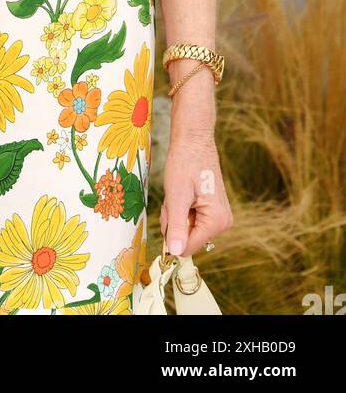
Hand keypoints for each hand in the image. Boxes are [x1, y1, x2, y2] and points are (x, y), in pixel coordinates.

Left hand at [160, 129, 233, 257]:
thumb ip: (176, 226)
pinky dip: (182, 209)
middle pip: (188, 238)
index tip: (168, 212)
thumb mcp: (176, 196)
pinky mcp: (213, 210)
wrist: (194, 140)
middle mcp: (223, 223)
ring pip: (188, 229)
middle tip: (173, 199)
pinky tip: (183, 193)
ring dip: (176, 214)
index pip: (188, 247)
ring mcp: (219, 216)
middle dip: (174, 221)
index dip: (171, 235)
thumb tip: (175, 253)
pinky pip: (192, 219)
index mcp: (217, 221)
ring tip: (179, 193)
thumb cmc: (184, 163)